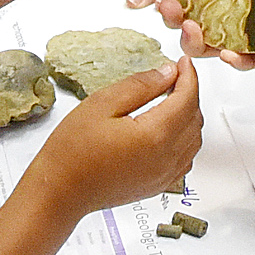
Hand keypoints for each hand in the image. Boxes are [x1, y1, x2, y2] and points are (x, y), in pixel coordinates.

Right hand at [20, 58, 201, 215]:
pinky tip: (169, 129)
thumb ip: (140, 85)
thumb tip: (167, 73)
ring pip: (194, 140)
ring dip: (190, 116)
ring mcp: (164, 176)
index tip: (183, 63)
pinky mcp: (158, 186)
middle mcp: (166, 158)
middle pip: (195, 119)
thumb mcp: (102, 103)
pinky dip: (185, 140)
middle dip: (190, 94)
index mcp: (155, 136)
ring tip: (173, 99)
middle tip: (176, 76)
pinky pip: (186, 159)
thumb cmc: (72, 151)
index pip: (187, 99)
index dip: (189, 76)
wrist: (60, 191)